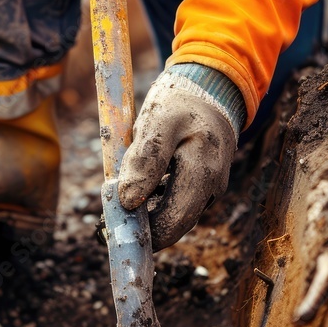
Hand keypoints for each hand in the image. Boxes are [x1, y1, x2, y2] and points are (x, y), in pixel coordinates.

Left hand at [118, 65, 242, 249]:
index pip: (175, 219)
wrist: (207, 94)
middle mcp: (214, 185)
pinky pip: (179, 205)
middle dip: (146, 228)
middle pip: (177, 224)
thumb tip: (128, 201)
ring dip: (150, 217)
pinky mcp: (204, 188)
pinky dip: (157, 205)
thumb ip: (144, 160)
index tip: (115, 228)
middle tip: (114, 223)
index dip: (146, 232)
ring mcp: (212, 189)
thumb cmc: (177, 107)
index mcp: (203, 169)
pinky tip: (140, 194)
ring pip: (177, 216)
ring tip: (124, 204)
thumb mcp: (156, 122)